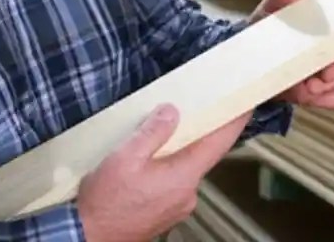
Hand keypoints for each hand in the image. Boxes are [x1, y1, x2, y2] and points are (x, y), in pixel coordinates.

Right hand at [77, 104, 247, 241]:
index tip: (245, 106)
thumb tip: (171, 113)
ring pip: (182, 169)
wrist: (88, 235)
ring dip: (172, 154)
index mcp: (183, 176)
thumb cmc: (105, 201)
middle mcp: (187, 193)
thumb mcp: (125, 157)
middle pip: (199, 154)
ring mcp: (177, 205)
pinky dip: (163, 169)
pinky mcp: (165, 212)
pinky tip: (141, 166)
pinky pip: (171, 182)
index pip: (218, 144)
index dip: (234, 122)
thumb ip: (152, 133)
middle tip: (177, 115)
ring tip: (146, 143)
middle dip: (191, 134)